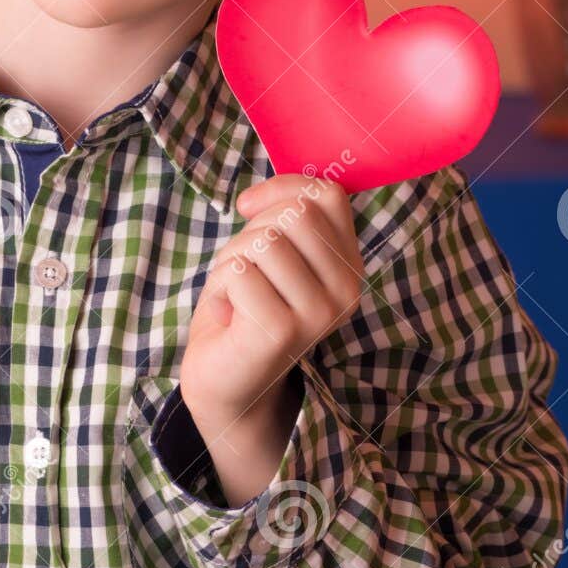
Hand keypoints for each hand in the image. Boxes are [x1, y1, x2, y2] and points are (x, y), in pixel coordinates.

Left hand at [179, 173, 365, 434]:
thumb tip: (254, 197)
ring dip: (229, 262)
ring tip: (234, 295)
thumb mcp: (271, 254)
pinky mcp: (283, 331)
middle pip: (295, 214)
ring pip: (265, 242)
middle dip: (250, 230)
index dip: (281, 188)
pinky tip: (226, 316)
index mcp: (348, 265)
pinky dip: (219, 288)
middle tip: (241, 268)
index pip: (328, 195)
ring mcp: (319, 313)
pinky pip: (240, 273)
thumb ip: (282, 221)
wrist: (225, 378)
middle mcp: (346, 290)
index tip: (247, 208)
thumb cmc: (244, 307)